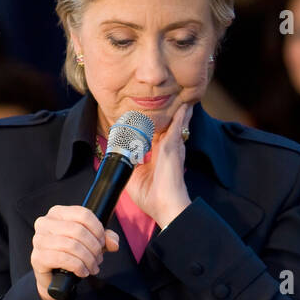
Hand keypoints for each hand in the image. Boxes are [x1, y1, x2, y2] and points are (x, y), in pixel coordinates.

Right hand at [31, 205, 119, 299]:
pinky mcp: (37, 257)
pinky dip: (78, 267)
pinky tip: (82, 272)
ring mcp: (39, 240)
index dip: (98, 230)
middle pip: (78, 230)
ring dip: (88, 259)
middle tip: (98, 259)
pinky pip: (63, 259)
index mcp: (57, 213)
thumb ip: (104, 238)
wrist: (53, 277)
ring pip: (72, 245)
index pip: (83, 214)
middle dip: (94, 247)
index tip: (102, 243)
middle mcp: (45, 223)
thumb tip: (114, 243)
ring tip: (92, 267)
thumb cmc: (70, 254)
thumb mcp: (90, 243)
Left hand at [126, 101, 192, 227]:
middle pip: (164, 123)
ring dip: (173, 108)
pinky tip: (182, 103)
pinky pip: (178, 124)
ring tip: (175, 92)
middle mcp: (167, 148)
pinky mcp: (173, 146)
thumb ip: (126, 163)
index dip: (146, 122)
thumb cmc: (152, 198)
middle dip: (162, 111)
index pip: (151, 132)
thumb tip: (116, 154)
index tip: (138, 112)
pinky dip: (180, 114)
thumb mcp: (132, 178)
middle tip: (158, 96)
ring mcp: (172, 146)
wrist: (166, 208)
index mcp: (157, 154)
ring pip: (173, 120)